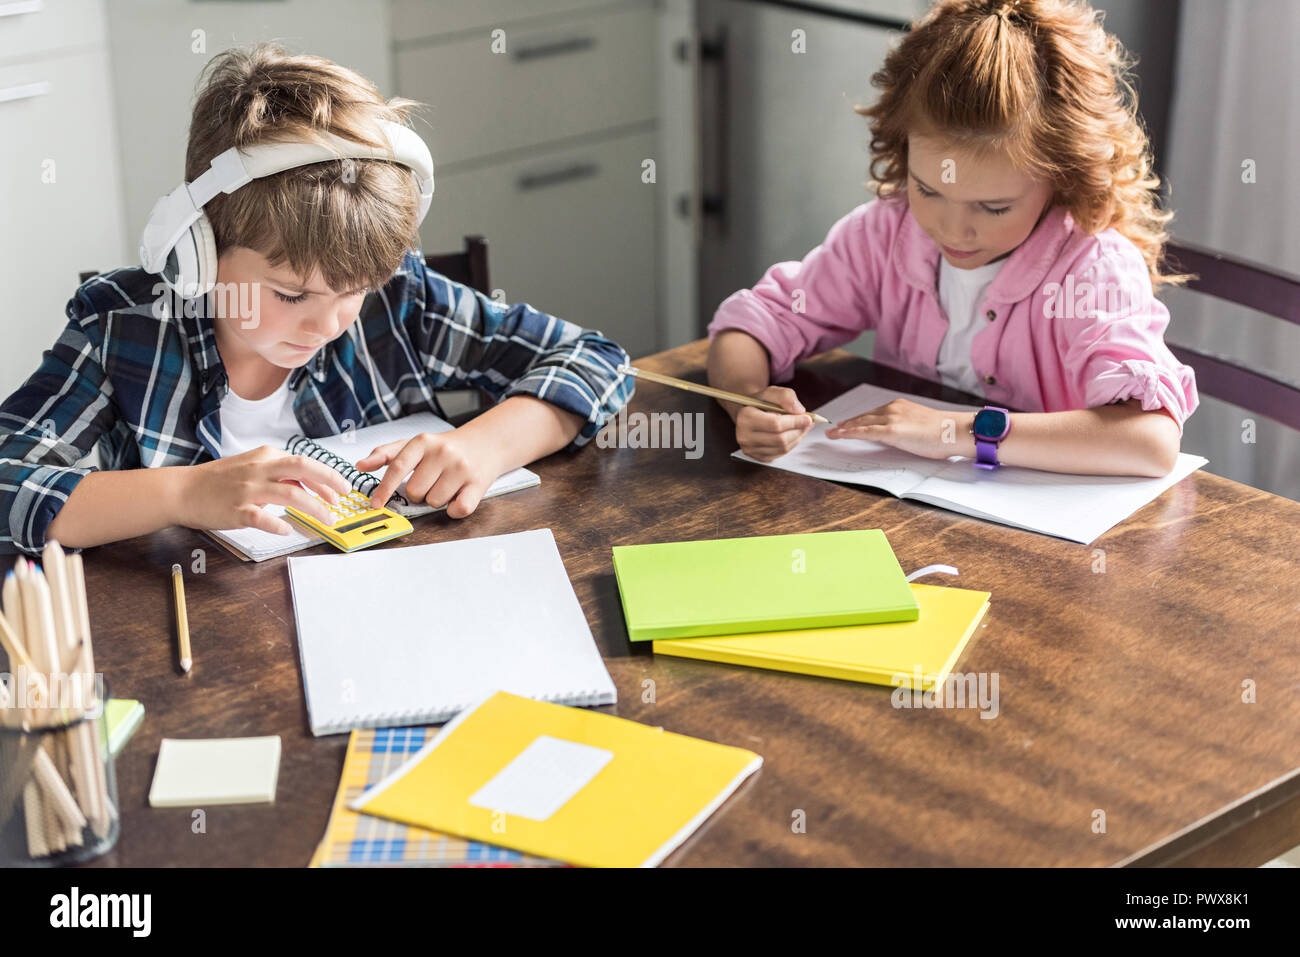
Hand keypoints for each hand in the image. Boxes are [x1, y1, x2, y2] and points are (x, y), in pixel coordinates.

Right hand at [178, 446, 352, 534]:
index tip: (339, 491)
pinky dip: (278, 524)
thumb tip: (308, 486)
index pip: (304, 463)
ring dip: (313, 508)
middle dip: (328, 482)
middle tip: (343, 499)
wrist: (183, 490)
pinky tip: (287, 529)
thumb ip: (279, 474)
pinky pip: (262, 518)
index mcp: (265, 456)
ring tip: (327, 520)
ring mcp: (248, 489)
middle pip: (302, 469)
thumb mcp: (252, 466)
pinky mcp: (236, 510)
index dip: (326, 478)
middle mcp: (259, 469)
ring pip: (290, 495)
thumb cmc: (219, 480)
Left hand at [355, 429, 504, 518]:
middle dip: (420, 492)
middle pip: (415, 491)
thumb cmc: (444, 448)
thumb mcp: (415, 445)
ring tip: (447, 484)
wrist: (485, 443)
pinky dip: (454, 509)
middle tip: (432, 480)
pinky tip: (458, 495)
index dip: (384, 488)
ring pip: (434, 502)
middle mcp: (443, 453)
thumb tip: (361, 465)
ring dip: (438, 499)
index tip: (376, 503)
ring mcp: (461, 468)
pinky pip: (457, 510)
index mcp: (423, 442)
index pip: (397, 467)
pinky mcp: (478, 484)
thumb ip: (386, 454)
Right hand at [734, 386, 815, 461]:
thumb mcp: (771, 392)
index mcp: (745, 417)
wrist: (749, 413)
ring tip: (803, 427)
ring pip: (783, 448)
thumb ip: (785, 396)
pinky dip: (792, 444)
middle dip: (798, 430)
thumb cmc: (761, 402)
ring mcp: (750, 449)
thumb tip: (799, 410)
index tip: (808, 418)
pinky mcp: (757, 457)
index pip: (775, 424)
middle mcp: (744, 436)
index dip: (795, 422)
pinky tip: (794, 434)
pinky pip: (781, 454)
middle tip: (808, 422)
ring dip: (797, 438)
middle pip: (780, 439)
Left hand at [825, 399, 974, 459]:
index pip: (873, 414)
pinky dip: (849, 433)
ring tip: (832, 433)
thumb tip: (895, 437)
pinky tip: (839, 435)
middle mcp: (893, 409)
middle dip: (847, 423)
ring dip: (844, 428)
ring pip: (861, 423)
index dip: (858, 420)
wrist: (955, 431)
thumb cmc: (943, 433)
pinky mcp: (892, 430)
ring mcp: (891, 418)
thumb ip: (905, 428)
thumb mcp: (919, 426)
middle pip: (864, 417)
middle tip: (834, 428)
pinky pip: (865, 432)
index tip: (847, 423)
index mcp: (900, 406)